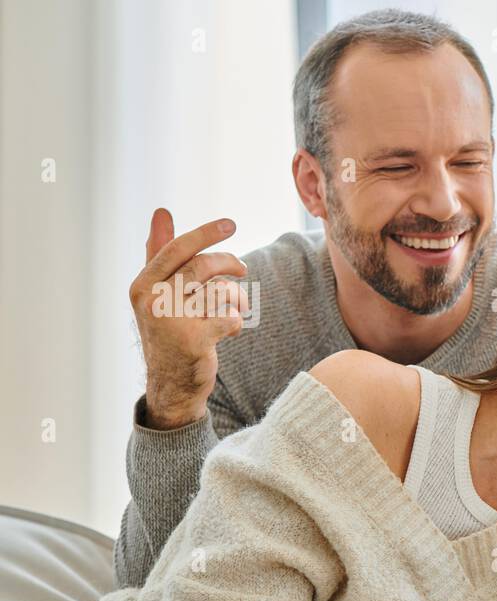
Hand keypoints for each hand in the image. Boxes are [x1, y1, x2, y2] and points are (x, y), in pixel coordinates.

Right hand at [129, 208, 248, 428]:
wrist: (172, 382)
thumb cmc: (168, 330)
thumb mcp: (158, 292)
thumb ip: (159, 253)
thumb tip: (160, 211)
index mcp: (142, 285)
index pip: (177, 249)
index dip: (205, 233)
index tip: (230, 224)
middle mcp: (152, 300)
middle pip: (202, 266)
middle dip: (229, 262)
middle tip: (242, 268)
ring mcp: (171, 321)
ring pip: (219, 290)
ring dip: (236, 296)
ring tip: (237, 304)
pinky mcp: (193, 341)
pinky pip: (230, 317)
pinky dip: (236, 320)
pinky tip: (231, 328)